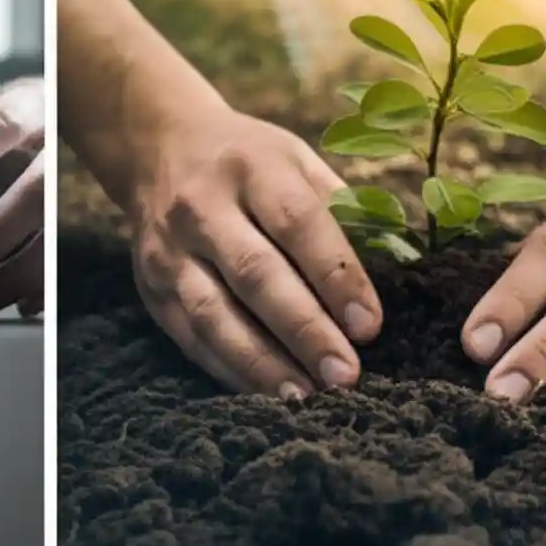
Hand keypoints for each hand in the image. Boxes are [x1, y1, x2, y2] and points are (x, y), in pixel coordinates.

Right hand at [129, 110, 381, 396]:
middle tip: (347, 375)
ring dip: (262, 362)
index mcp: (251, 167)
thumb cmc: (246, 161)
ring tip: (306, 396)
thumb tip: (394, 267)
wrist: (155, 149)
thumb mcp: (294, 158)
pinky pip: (190, 336)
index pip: (298, 223)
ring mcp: (170, 250)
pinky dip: (229, 368)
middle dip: (304, 331)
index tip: (369, 326)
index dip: (335, 276)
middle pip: (255, 275)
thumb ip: (337, 207)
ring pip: (214, 314)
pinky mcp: (150, 286)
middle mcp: (202, 207)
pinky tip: (266, 392)